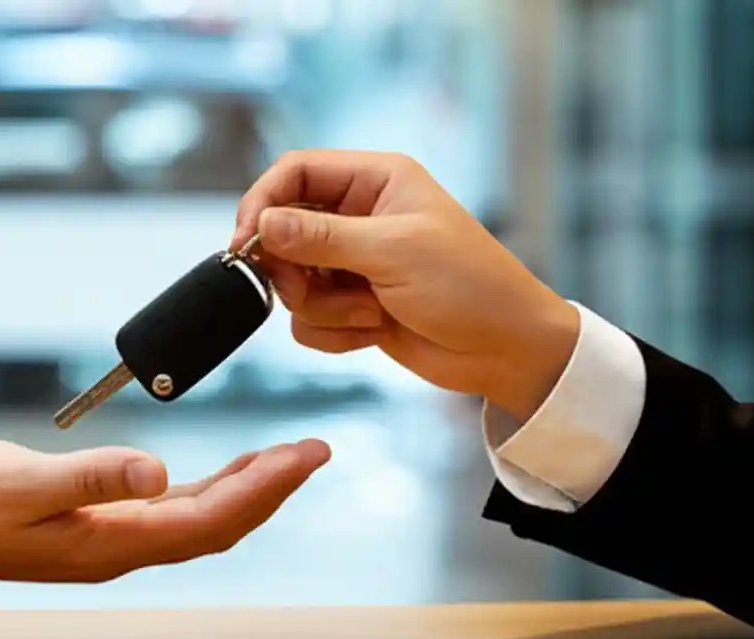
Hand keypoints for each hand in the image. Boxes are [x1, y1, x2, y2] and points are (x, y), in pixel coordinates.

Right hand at [0, 438, 329, 588]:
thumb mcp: (18, 483)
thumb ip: (90, 476)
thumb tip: (161, 471)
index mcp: (106, 543)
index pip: (208, 520)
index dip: (265, 489)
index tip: (307, 454)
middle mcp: (116, 549)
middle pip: (216, 525)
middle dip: (272, 489)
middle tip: (317, 450)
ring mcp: (104, 539)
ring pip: (198, 520)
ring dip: (246, 490)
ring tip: (287, 458)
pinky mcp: (91, 522)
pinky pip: (170, 512)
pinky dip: (208, 489)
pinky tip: (223, 470)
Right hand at [232, 150, 579, 420]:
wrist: (507, 351)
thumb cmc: (472, 287)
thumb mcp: (394, 252)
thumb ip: (322, 237)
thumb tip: (264, 224)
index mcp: (377, 180)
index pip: (295, 172)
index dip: (263, 202)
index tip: (247, 242)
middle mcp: (360, 216)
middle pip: (283, 230)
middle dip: (292, 268)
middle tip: (304, 289)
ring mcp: (354, 263)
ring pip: (292, 281)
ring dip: (323, 306)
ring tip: (369, 312)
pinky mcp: (352, 305)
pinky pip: (308, 318)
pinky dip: (334, 332)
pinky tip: (374, 331)